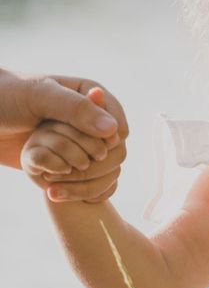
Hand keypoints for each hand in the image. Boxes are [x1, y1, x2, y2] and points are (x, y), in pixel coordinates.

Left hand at [19, 88, 125, 202]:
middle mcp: (89, 119)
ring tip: (55, 184)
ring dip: (83, 182)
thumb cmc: (6, 98)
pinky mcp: (65, 160)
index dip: (110, 142)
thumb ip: (77, 110)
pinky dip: (77, 191)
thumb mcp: (41, 98)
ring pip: (102, 169)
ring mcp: (78, 141)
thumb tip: (114, 131)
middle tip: (70, 171)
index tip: (92, 152)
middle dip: (95, 165)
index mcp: (91, 95)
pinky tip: (57, 191)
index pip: (118, 124)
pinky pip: (86, 181)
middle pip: (115, 150)